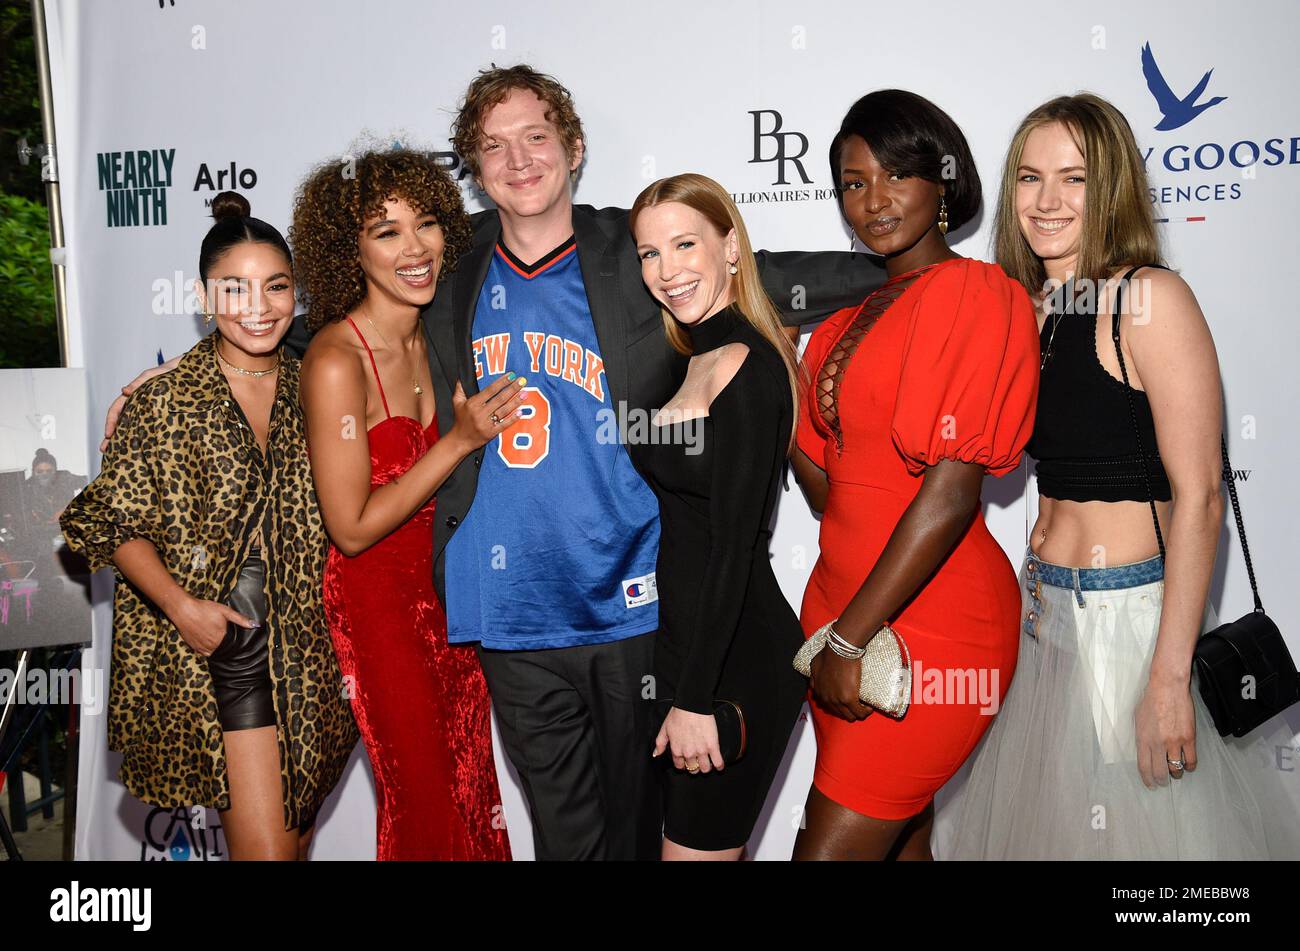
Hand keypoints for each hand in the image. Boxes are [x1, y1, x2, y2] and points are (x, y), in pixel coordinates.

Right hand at [101, 357, 180, 450]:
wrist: (186, 373)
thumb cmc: (168, 372)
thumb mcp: (153, 375)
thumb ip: (139, 382)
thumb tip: (124, 391)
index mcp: (133, 395)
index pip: (117, 409)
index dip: (111, 422)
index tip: (108, 435)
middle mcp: (138, 404)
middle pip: (121, 421)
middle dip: (112, 436)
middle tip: (105, 450)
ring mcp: (148, 411)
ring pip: (133, 426)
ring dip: (124, 439)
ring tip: (118, 454)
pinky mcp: (160, 416)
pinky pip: (147, 428)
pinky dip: (140, 437)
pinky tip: (139, 449)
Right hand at [168, 594, 257, 656]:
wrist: (184, 610)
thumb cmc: (204, 609)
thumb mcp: (225, 611)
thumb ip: (241, 619)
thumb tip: (256, 625)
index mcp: (222, 637)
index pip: (234, 646)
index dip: (238, 644)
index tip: (241, 644)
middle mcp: (213, 645)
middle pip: (225, 650)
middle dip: (230, 648)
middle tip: (232, 643)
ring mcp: (203, 647)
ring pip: (216, 653)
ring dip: (220, 650)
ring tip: (223, 644)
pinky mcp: (195, 648)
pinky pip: (206, 654)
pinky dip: (211, 651)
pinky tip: (213, 645)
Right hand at [448, 375, 527, 451]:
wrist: (460, 440)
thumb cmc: (460, 420)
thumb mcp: (457, 403)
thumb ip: (460, 389)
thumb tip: (461, 377)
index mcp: (473, 404)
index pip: (490, 390)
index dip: (502, 382)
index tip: (511, 375)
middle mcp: (480, 413)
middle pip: (499, 399)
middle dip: (512, 389)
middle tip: (522, 381)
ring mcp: (486, 424)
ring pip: (504, 411)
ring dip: (515, 402)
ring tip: (524, 394)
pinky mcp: (491, 433)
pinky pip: (504, 425)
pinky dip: (513, 418)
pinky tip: (521, 412)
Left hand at [652, 706, 722, 772]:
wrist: (692, 705)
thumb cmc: (678, 714)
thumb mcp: (664, 729)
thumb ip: (660, 744)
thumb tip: (656, 754)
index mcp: (677, 750)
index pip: (680, 766)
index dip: (683, 764)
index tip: (686, 761)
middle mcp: (688, 753)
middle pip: (693, 769)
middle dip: (694, 767)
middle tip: (697, 761)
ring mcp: (701, 750)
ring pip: (705, 768)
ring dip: (706, 767)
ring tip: (707, 763)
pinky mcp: (712, 746)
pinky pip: (718, 762)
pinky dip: (719, 765)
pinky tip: (719, 765)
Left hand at [811, 647, 872, 722]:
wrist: (839, 650)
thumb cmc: (829, 654)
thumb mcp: (815, 665)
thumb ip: (814, 676)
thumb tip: (815, 681)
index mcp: (818, 691)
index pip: (828, 706)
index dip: (839, 705)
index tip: (846, 701)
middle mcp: (826, 699)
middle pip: (840, 714)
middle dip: (849, 711)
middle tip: (857, 705)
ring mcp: (837, 700)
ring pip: (850, 716)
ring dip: (858, 713)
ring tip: (864, 707)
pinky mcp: (848, 699)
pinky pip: (859, 712)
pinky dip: (865, 712)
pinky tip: (869, 707)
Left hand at [1134, 674, 1196, 788]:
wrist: (1167, 688)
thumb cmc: (1151, 700)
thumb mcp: (1138, 719)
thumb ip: (1142, 736)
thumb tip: (1145, 750)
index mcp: (1143, 739)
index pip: (1144, 766)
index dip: (1147, 778)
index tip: (1150, 784)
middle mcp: (1157, 743)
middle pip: (1160, 771)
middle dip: (1161, 780)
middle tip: (1163, 782)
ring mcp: (1174, 742)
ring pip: (1176, 768)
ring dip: (1176, 774)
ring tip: (1176, 773)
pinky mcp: (1188, 738)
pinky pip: (1191, 760)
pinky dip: (1190, 766)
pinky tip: (1188, 766)